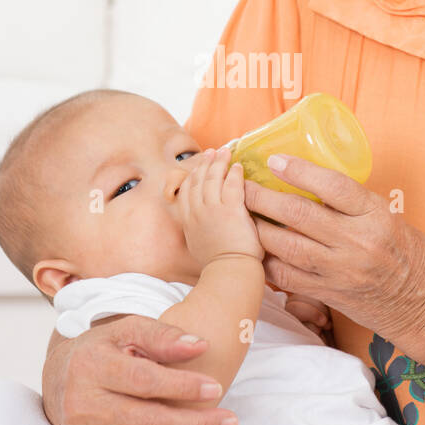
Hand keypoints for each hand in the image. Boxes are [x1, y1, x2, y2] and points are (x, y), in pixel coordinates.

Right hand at [48, 316, 238, 424]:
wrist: (62, 381)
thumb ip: (162, 335)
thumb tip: (199, 345)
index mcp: (90, 368)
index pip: (143, 381)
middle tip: (230, 422)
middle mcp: (81, 408)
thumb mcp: (127, 331)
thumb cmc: (104, 353)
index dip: (184, 386)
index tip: (216, 388)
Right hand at [179, 145, 264, 267]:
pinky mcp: (230, 210)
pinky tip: (239, 167)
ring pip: (213, 179)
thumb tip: (205, 229)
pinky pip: (231, 184)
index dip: (192, 176)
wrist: (229, 273)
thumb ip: (200, 233)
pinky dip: (234, 173)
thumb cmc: (220, 267)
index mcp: (188, 223)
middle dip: (204, 164)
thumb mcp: (199, 249)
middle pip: (197, 181)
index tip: (199, 167)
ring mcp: (212, 210)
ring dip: (219, 163)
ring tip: (225, 152)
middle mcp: (197, 213)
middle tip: (212, 152)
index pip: (186, 192)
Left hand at [243, 152, 424, 347]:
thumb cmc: (409, 255)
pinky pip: (287, 277)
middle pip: (299, 214)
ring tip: (240, 213)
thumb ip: (352, 203)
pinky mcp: (328, 294)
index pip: (333, 186)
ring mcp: (340, 271)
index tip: (273, 160)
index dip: (299, 170)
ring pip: (286, 245)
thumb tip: (308, 180)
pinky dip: (266, 261)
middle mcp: (357, 242)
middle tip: (241, 185)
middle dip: (263, 197)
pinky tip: (253, 249)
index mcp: (375, 215)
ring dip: (257, 228)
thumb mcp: (389, 217)